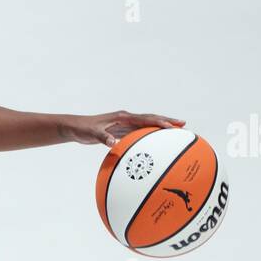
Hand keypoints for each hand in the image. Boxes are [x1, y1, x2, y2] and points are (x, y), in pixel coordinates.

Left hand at [60, 110, 185, 146]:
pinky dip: (151, 135)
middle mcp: (126, 118)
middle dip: (167, 121)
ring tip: (177, 131)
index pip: (144, 119)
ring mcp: (126, 124)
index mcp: (122, 117)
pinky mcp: (123, 130)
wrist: (76, 127)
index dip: (158, 122)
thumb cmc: (83, 129)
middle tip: (183, 124)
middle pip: (151, 119)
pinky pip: (141, 132)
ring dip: (162, 127)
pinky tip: (157, 142)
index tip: (171, 127)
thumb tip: (113, 143)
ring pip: (148, 124)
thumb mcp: (92, 134)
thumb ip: (102, 137)